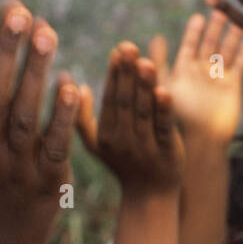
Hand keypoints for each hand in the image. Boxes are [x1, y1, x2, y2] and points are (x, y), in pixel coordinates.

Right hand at [75, 42, 183, 194]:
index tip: (117, 50)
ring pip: (144, 113)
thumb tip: (76, 85)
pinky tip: (165, 92)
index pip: (110, 100)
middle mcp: (123, 141)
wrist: (150, 196)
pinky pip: (164, 129)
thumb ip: (83, 117)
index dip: (114, 75)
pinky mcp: (166, 152)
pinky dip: (164, 111)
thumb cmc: (122, 163)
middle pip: (125, 103)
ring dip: (145, 87)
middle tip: (129, 47)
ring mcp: (144, 147)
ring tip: (146, 63)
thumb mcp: (96, 144)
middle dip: (127, 74)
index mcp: (105, 134)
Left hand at [148, 11, 242, 144]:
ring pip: (226, 50)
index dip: (194, 31)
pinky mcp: (233, 85)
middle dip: (214, 27)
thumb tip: (154, 38)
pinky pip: (240, 64)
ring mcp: (217, 77)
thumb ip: (159, 63)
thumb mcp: (165, 86)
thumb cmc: (179, 117)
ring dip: (230, 36)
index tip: (199, 15)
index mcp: (183, 69)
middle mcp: (200, 71)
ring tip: (236, 21)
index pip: (189, 44)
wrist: (201, 140)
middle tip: (219, 10)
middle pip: (209, 43)